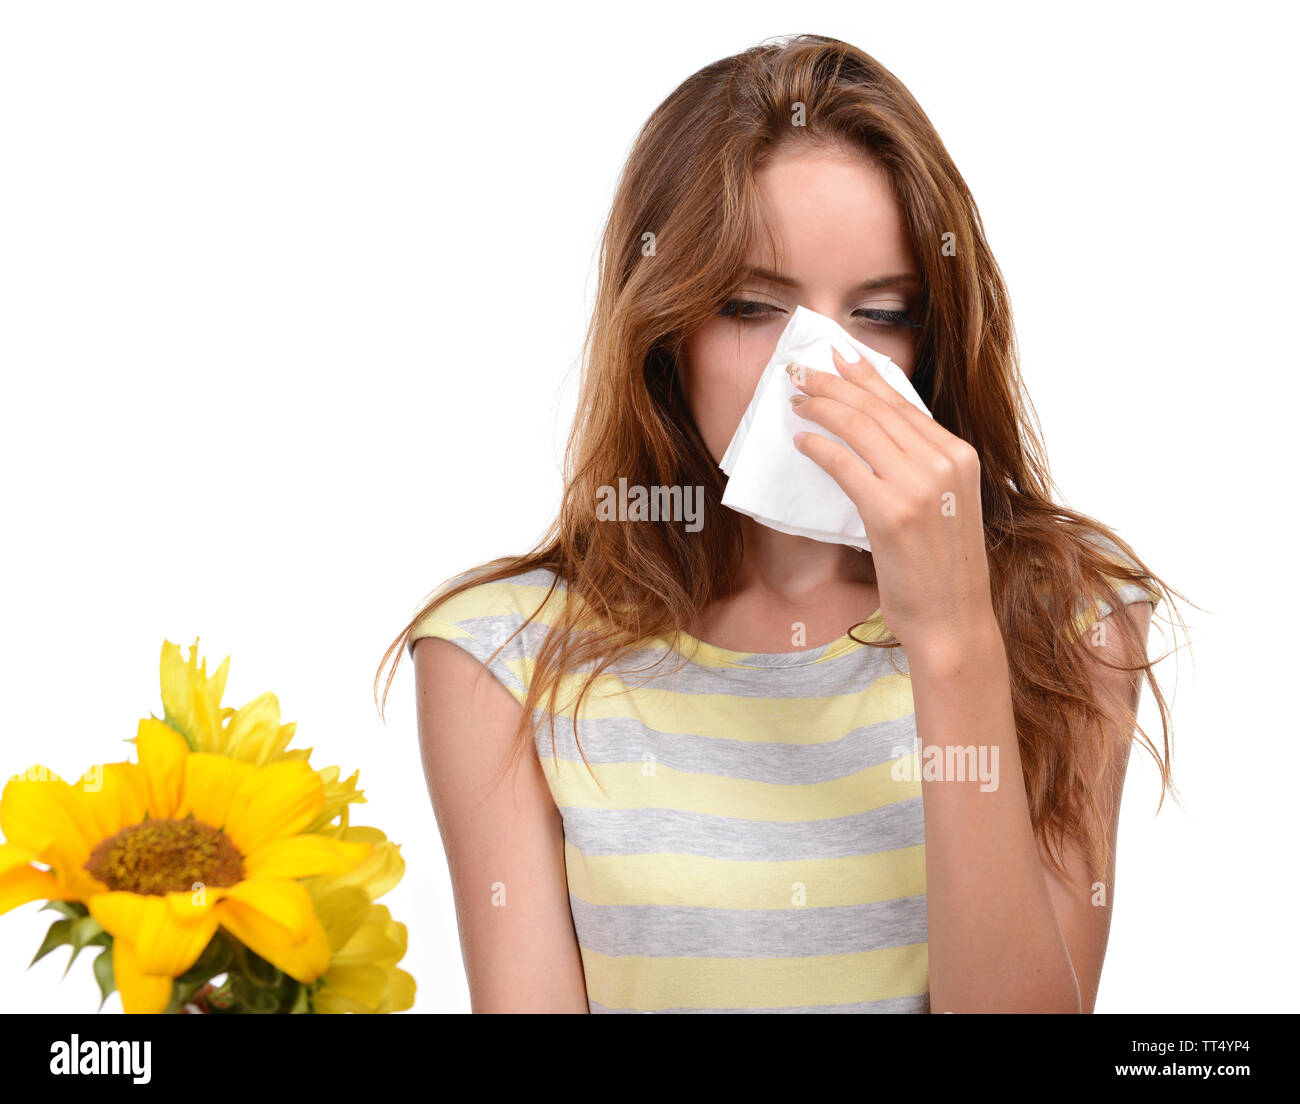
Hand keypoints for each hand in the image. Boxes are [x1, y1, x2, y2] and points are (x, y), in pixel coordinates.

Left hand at [789, 346, 995, 650]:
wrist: (952, 620)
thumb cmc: (940, 569)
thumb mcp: (944, 505)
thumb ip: (920, 468)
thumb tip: (875, 434)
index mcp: (960, 456)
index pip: (904, 403)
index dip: (867, 377)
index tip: (840, 357)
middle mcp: (945, 463)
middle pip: (878, 408)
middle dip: (834, 383)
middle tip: (801, 371)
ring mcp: (920, 487)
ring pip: (860, 428)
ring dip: (822, 408)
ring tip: (796, 400)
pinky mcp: (891, 513)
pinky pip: (845, 465)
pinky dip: (819, 448)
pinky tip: (802, 442)